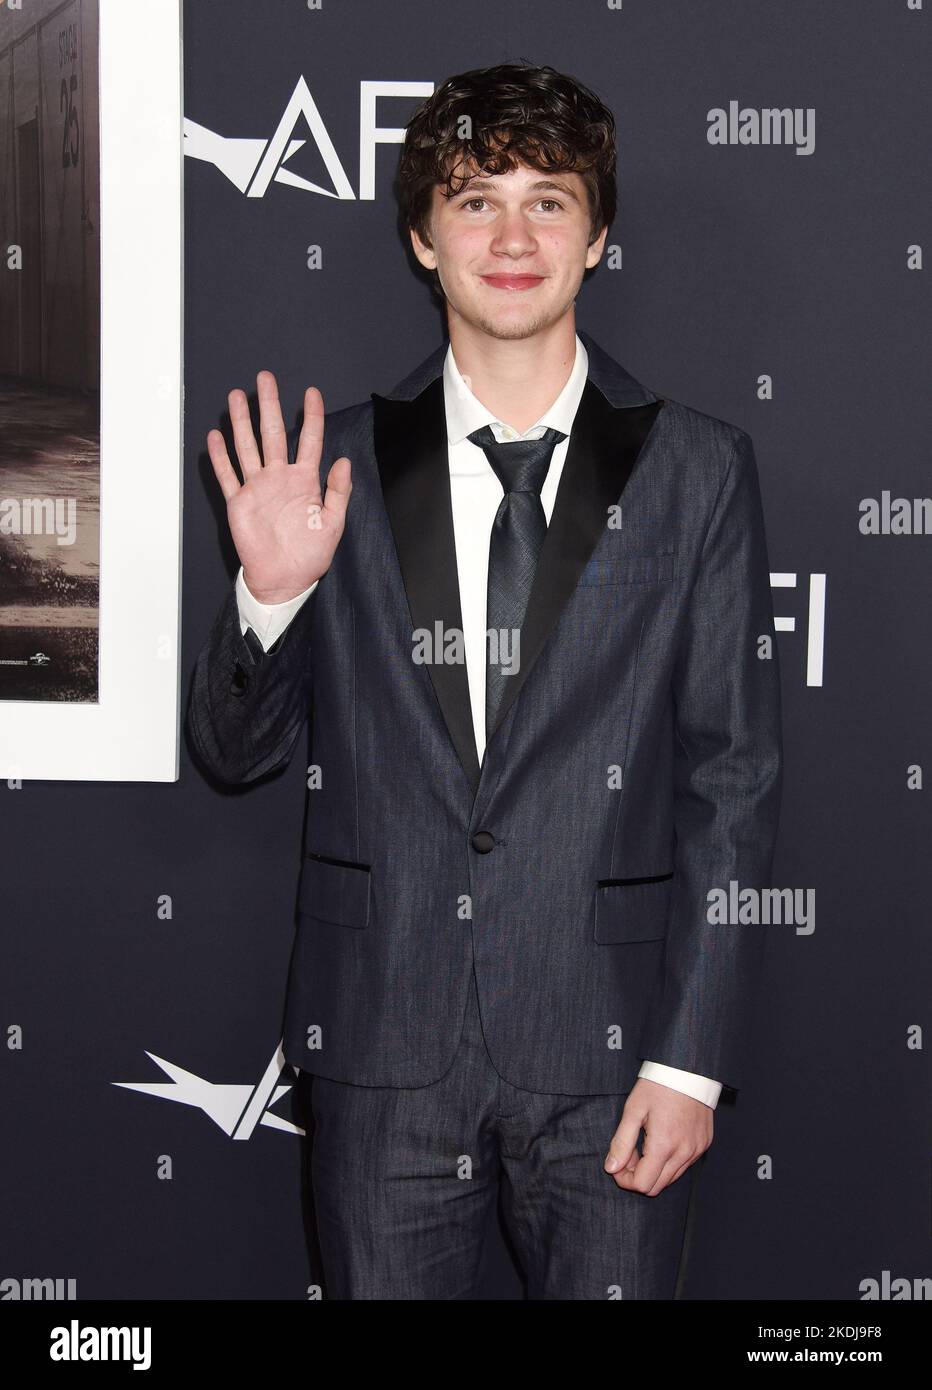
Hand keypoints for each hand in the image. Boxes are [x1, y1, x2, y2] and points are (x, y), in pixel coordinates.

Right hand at [206, 371, 351, 602]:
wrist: (284, 579)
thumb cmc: (311, 556)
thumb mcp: (333, 524)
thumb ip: (338, 492)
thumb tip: (344, 461)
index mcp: (305, 481)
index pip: (309, 440)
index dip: (311, 416)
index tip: (312, 393)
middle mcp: (280, 478)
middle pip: (273, 434)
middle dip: (269, 405)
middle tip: (265, 378)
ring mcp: (258, 488)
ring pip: (247, 447)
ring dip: (241, 423)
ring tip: (236, 397)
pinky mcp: (239, 503)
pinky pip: (227, 476)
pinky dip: (220, 458)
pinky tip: (215, 437)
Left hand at [603, 1077, 712, 1195]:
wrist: (688, 1069)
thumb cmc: (658, 1086)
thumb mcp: (633, 1110)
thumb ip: (621, 1142)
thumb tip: (611, 1168)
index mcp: (664, 1146)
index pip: (642, 1185)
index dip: (625, 1179)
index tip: (618, 1162)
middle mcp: (684, 1153)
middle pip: (657, 1187)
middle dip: (638, 1176)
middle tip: (630, 1154)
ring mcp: (696, 1150)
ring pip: (671, 1178)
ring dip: (654, 1170)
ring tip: (645, 1145)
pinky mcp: (703, 1144)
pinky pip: (684, 1165)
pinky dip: (669, 1161)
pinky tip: (662, 1141)